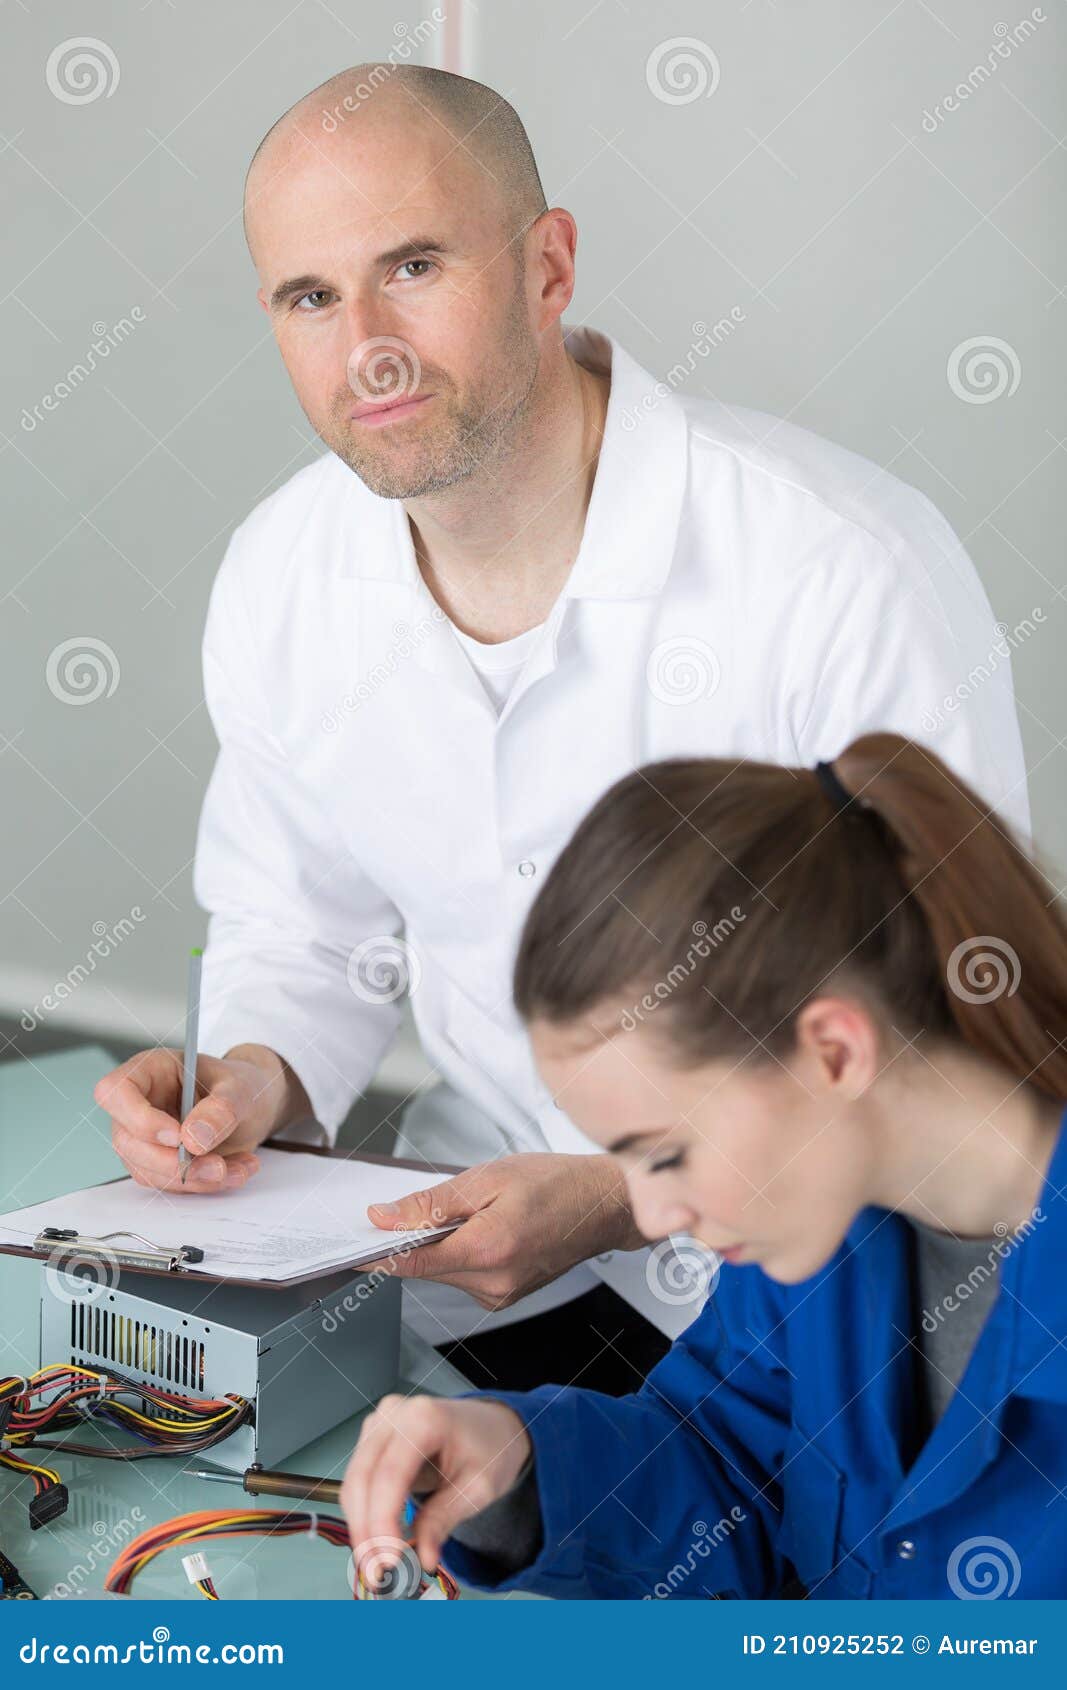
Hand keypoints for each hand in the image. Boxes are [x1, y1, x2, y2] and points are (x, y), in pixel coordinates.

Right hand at [93, 1044, 304, 1193]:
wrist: (253, 1105)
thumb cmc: (240, 1084)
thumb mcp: (241, 1088)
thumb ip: (221, 1108)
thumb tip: (193, 1139)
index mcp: (150, 1071)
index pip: (114, 1092)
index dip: (138, 1119)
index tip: (177, 1135)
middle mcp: (140, 1105)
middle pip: (127, 1142)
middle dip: (172, 1163)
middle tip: (217, 1167)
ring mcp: (145, 1137)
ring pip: (147, 1171)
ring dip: (193, 1179)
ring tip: (238, 1169)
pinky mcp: (159, 1162)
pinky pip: (170, 1183)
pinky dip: (204, 1184)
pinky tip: (237, 1171)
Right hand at [341, 1393, 530, 1576]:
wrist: (491, 1427)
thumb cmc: (489, 1448)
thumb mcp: (478, 1488)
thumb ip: (444, 1520)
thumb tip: (422, 1559)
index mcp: (424, 1418)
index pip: (389, 1474)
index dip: (382, 1520)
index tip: (388, 1560)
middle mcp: (394, 1414)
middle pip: (363, 1478)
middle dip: (366, 1531)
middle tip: (377, 1573)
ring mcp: (380, 1424)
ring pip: (354, 1482)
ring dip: (361, 1526)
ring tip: (376, 1564)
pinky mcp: (374, 1439)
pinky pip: (359, 1481)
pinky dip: (364, 1514)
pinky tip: (377, 1540)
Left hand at [364, 1151, 643, 1308]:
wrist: (605, 1205)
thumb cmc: (557, 1183)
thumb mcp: (488, 1178)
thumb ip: (431, 1202)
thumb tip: (383, 1218)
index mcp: (487, 1250)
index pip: (411, 1264)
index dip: (375, 1256)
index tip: (348, 1247)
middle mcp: (493, 1283)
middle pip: (426, 1267)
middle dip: (414, 1239)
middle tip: (423, 1206)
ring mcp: (500, 1295)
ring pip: (444, 1271)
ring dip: (442, 1243)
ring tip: (474, 1210)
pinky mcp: (506, 1295)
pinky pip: (465, 1275)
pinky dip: (462, 1252)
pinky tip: (484, 1227)